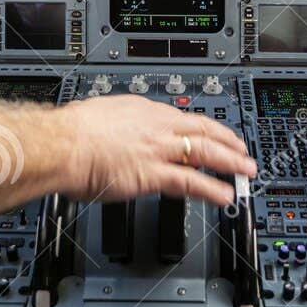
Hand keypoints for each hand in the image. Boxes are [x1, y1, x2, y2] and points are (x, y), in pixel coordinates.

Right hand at [59, 95, 256, 207]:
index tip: (211, 133)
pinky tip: (225, 196)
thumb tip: (104, 130)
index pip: (181, 118)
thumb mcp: (96, 117)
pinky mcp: (155, 174)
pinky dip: (212, 189)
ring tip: (246, 171)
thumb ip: (110, 125)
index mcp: (141, 110)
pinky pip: (193, 182)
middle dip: (227, 140)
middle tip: (242, 149)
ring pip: (206, 153)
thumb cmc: (68, 134)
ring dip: (230, 162)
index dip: (201, 127)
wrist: (61, 145)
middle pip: (203, 130)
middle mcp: (156, 126)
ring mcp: (158, 150)